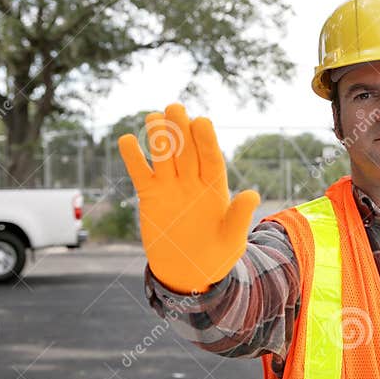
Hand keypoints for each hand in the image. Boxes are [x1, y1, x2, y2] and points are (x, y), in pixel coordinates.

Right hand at [117, 103, 259, 292]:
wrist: (189, 271)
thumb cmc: (217, 255)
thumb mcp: (231, 239)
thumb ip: (238, 217)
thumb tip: (252, 195)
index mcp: (215, 188)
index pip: (211, 160)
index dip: (206, 141)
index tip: (202, 121)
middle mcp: (193, 182)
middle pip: (187, 152)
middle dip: (182, 130)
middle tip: (175, 107)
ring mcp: (171, 187)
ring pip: (164, 157)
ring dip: (159, 137)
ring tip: (154, 117)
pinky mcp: (150, 195)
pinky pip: (141, 173)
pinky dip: (133, 158)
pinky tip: (127, 140)